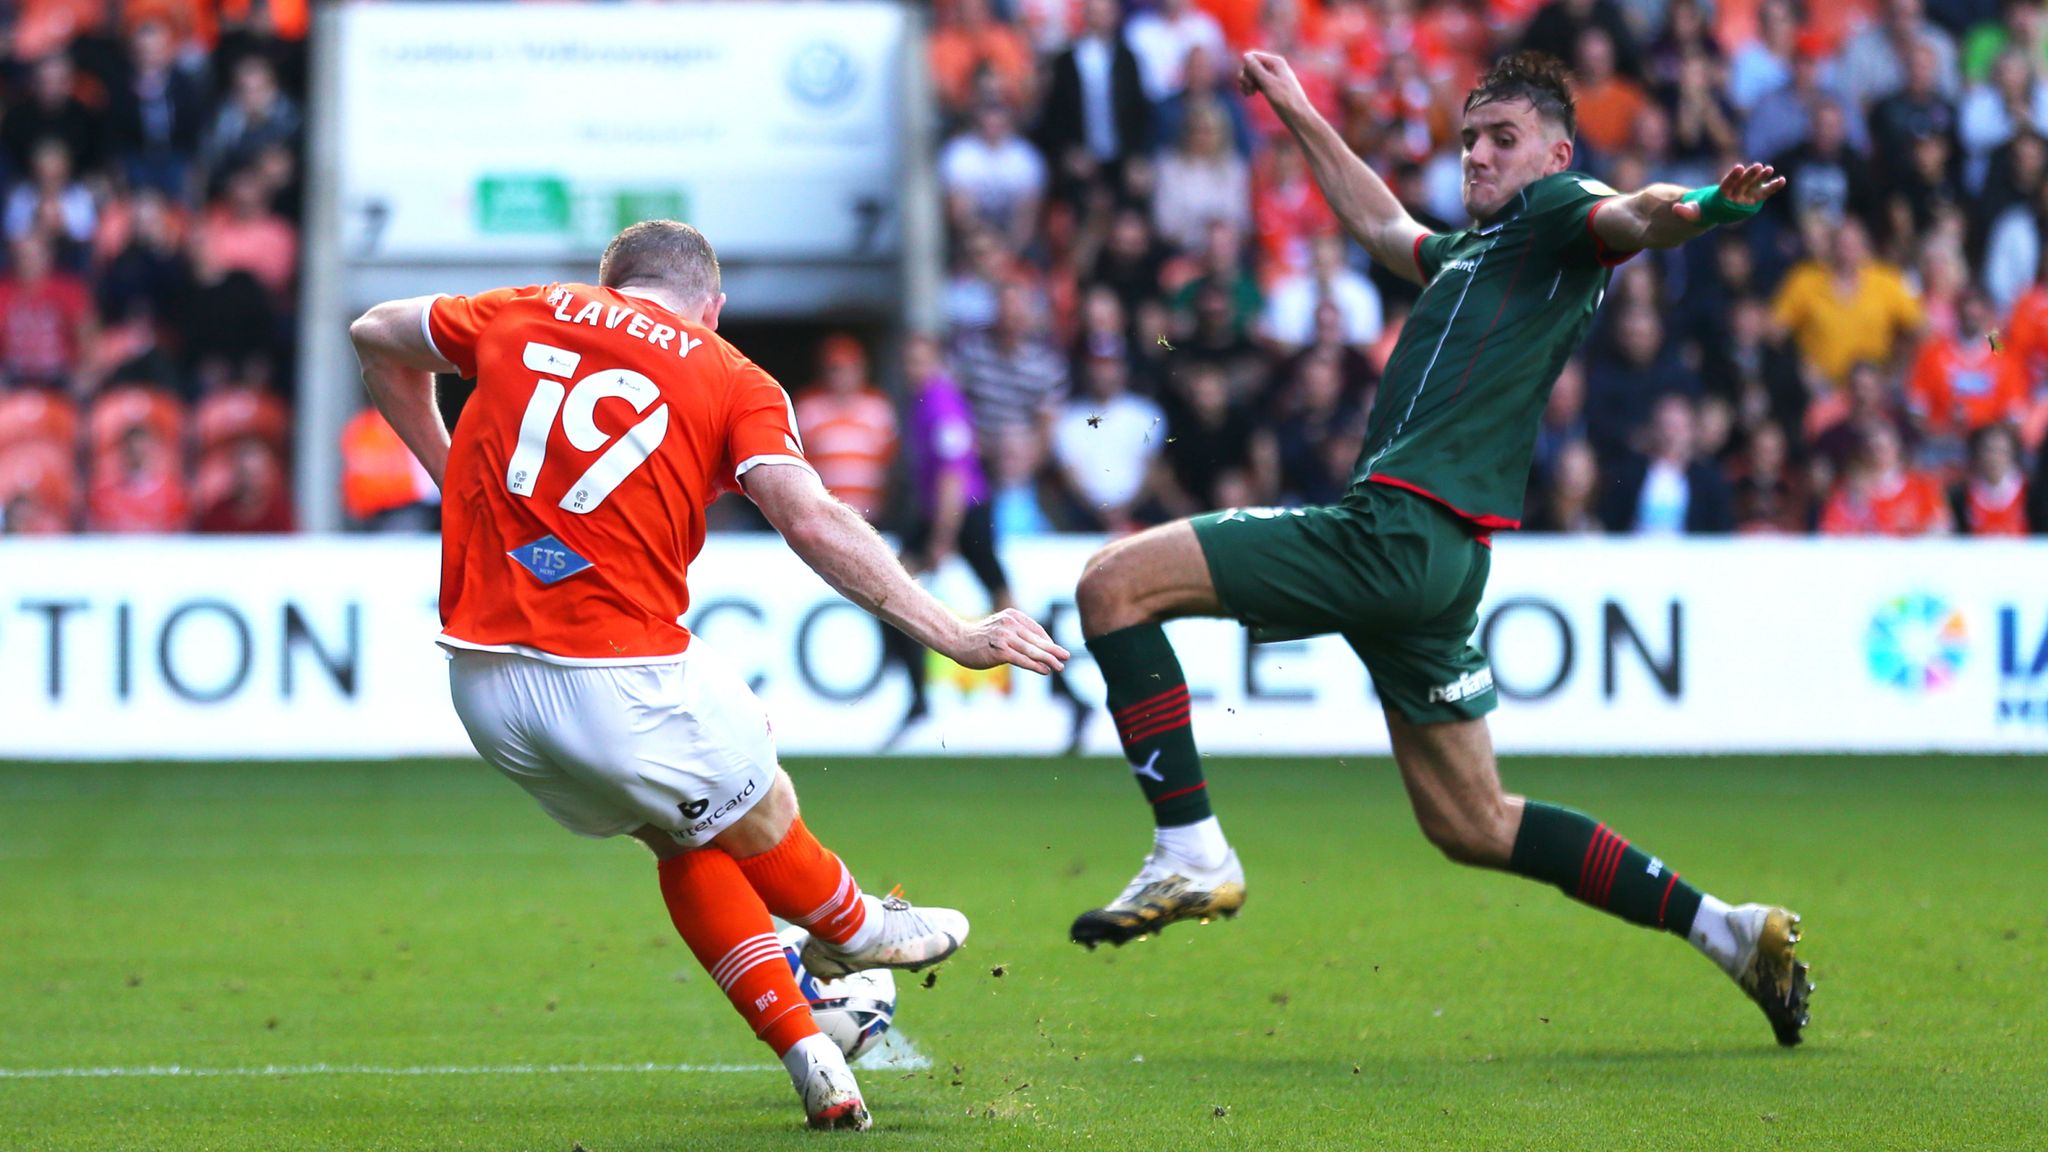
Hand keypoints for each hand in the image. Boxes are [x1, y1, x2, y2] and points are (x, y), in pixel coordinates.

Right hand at [943, 608, 1069, 674]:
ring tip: (1059, 667)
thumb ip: (1017, 632)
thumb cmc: (980, 637)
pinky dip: (1036, 666)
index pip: (1036, 629)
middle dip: (1054, 650)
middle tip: (1067, 657)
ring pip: (1032, 650)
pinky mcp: (1000, 651)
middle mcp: (1010, 624)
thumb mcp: (1001, 627)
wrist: (957, 640)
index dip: (1048, 642)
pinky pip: (1023, 659)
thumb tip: (1040, 646)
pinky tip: (1045, 670)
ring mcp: (1005, 637)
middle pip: (1037, 640)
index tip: (1055, 651)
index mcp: (1012, 615)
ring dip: (1048, 659)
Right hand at [1238, 51, 1310, 118]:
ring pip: (1252, 74)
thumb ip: (1256, 69)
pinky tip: (1249, 95)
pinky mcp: (1270, 86)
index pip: (1252, 56)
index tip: (1249, 82)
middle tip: (1249, 90)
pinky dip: (1251, 87)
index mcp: (1275, 62)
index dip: (1247, 68)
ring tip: (1248, 94)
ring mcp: (1271, 76)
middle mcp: (1273, 66)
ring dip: (1247, 82)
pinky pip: (1256, 81)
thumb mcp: (1268, 83)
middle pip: (1251, 65)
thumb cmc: (1285, 98)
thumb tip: (1246, 55)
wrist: (1297, 114)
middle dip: (1246, 76)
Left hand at [1672, 162, 1785, 222]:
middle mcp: (1735, 190)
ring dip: (1761, 177)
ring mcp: (1745, 193)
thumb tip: (1676, 209)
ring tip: (1769, 169)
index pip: (1727, 183)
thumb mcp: (1693, 212)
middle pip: (1742, 181)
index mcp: (1721, 193)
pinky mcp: (1754, 198)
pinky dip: (1772, 186)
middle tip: (1756, 166)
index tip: (1738, 167)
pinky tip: (1782, 180)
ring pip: (1754, 184)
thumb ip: (1686, 211)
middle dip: (1749, 175)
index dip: (1732, 176)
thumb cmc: (1702, 210)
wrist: (1713, 209)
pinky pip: (1764, 192)